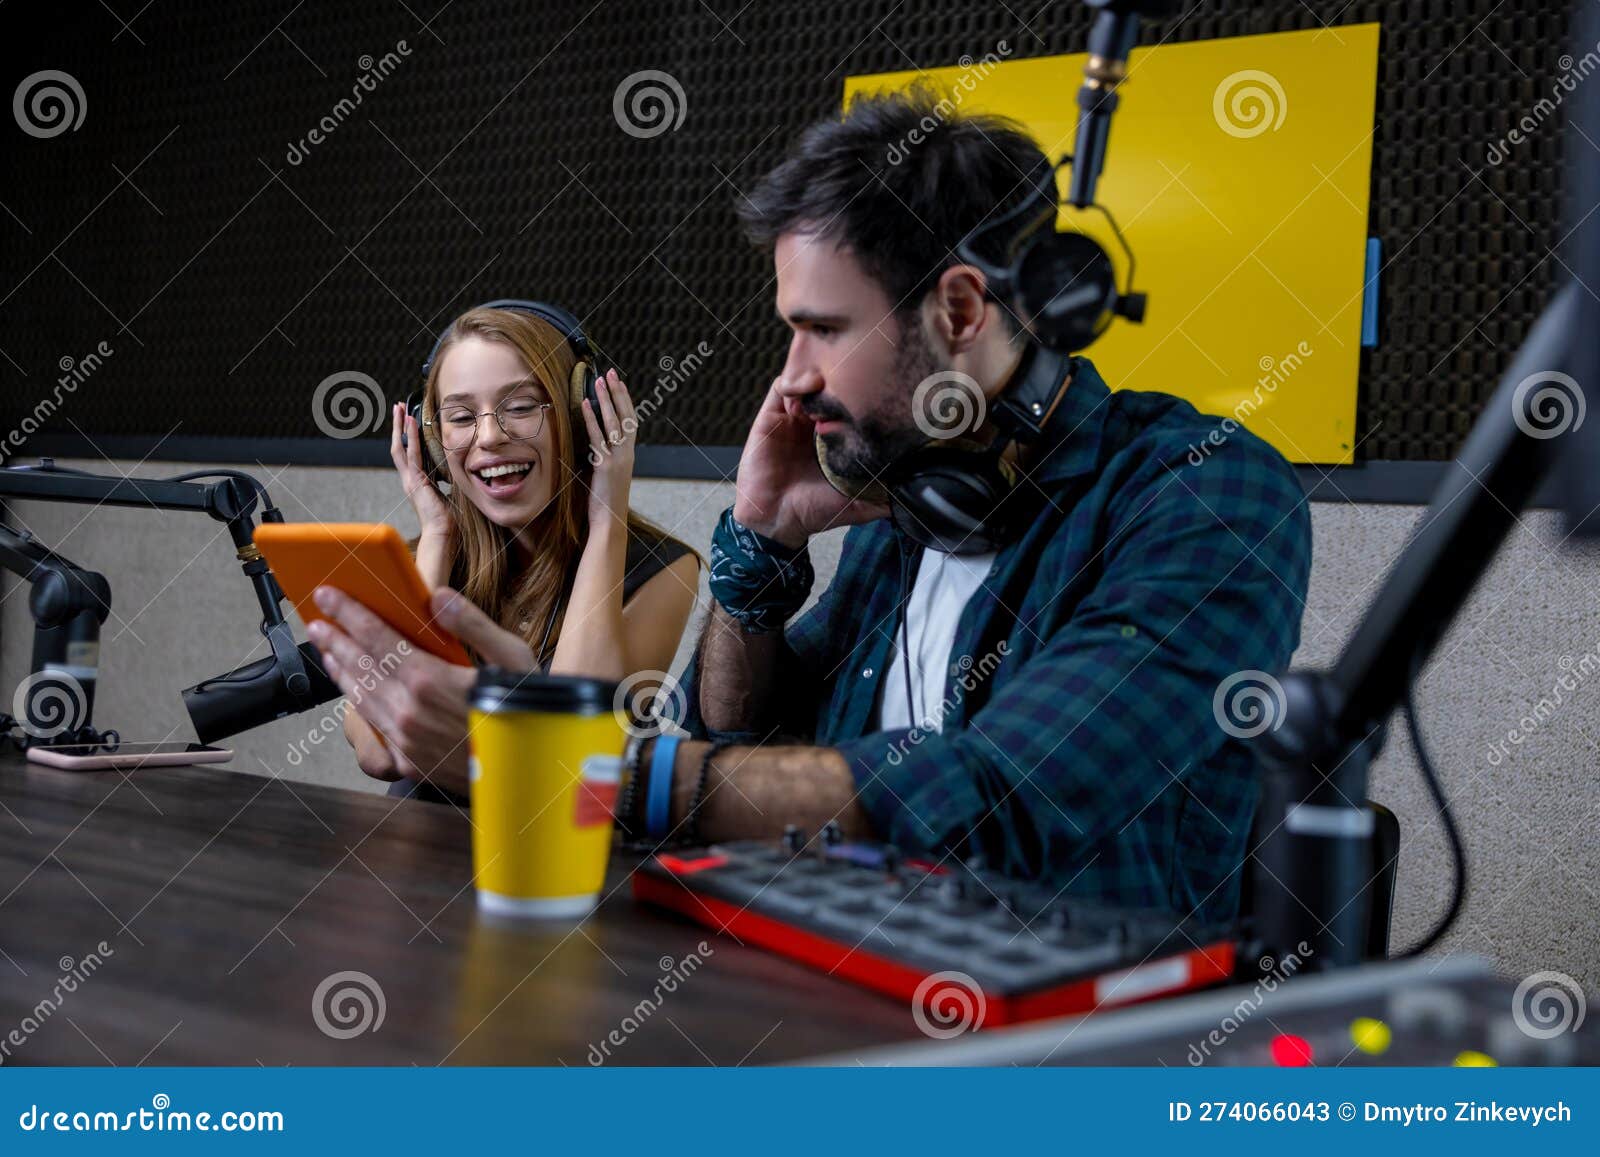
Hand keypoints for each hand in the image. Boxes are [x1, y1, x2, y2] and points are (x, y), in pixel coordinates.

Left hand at [307, 585, 535, 793]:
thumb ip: (472, 625)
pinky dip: (357, 702)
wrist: (531, 774)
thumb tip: (438, 597)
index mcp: (430, 681)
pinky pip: (374, 726)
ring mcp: (405, 740)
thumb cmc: (527, 714)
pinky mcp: (408, 762)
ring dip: (341, 669)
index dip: (349, 614)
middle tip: (318, 618)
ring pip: (361, 697)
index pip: (377, 638)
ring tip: (327, 648)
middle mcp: (409, 712)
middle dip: (335, 639)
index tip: (329, 595)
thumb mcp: (513, 659)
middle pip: (360, 666)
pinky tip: (354, 690)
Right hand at [390, 403, 453, 540]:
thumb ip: (451, 480)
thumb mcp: (451, 493)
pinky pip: (410, 454)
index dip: (407, 436)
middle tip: (398, 407)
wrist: (443, 533)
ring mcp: (409, 479)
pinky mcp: (414, 481)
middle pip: (399, 446)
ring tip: (399, 409)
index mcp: (417, 481)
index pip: (408, 453)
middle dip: (398, 426)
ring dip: (400, 427)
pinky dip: (410, 437)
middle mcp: (409, 479)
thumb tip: (463, 469)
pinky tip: (411, 423)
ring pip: (400, 447)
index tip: (408, 419)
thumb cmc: (449, 519)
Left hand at [580, 369, 635, 529]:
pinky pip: (597, 437)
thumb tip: (593, 442)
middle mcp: (627, 453)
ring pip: (614, 423)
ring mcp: (618, 458)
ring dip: (607, 400)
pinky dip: (591, 418)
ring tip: (599, 381)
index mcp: (629, 454)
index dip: (625, 401)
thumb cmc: (606, 500)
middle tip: (611, 373)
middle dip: (618, 393)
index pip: (630, 421)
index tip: (619, 383)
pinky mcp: (605, 465)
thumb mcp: (607, 474)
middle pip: (626, 416)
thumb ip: (604, 456)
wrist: (610, 521)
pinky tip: (585, 404)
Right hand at [732, 369, 888, 548]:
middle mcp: (812, 424)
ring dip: (819, 375)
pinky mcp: (770, 417)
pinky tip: (808, 391)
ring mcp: (791, 418)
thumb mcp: (857, 502)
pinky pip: (781, 388)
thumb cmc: (814, 512)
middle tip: (856, 377)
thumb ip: (883, 497)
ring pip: (806, 380)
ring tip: (832, 381)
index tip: (875, 391)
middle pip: (828, 386)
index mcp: (833, 437)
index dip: (861, 393)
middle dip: (841, 377)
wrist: (778, 521)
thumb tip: (915, 499)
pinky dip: (794, 381)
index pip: (849, 403)